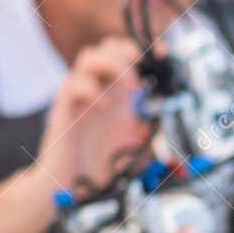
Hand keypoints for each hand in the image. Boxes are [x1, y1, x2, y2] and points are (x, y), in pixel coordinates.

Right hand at [36, 37, 148, 191]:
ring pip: (88, 56)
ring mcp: (78, 95)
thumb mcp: (134, 140)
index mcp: (113, 91)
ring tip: (126, 91)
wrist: (69, 186)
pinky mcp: (62, 108)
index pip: (124, 52)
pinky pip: (72, 84)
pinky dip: (91, 90)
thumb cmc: (98, 164)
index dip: (143, 48)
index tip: (162, 55)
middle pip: (106, 46)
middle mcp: (96, 87)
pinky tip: (104, 107)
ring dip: (112, 67)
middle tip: (140, 81)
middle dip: (127, 54)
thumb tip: (171, 110)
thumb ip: (149, 123)